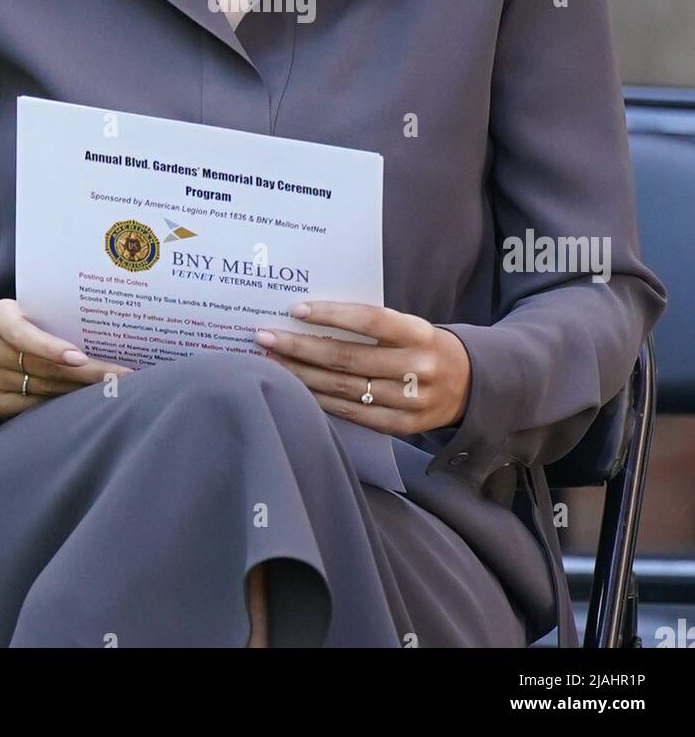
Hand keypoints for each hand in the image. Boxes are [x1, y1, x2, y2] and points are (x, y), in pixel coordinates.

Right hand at [0, 298, 135, 420]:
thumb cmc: (15, 324)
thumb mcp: (23, 311)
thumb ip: (49, 317)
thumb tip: (102, 329)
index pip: (24, 335)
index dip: (52, 348)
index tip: (82, 358)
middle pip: (42, 368)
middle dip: (86, 374)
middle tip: (120, 375)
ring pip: (42, 390)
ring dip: (78, 391)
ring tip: (111, 388)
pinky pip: (32, 407)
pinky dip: (59, 404)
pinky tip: (82, 401)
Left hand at [253, 301, 470, 436]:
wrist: (470, 386)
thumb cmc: (426, 347)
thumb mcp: (411, 327)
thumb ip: (374, 325)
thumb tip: (313, 317)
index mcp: (420, 334)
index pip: (370, 320)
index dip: (331, 315)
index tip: (295, 309)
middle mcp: (417, 367)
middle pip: (348, 359)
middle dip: (300, 348)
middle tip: (265, 337)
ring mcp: (410, 401)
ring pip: (344, 389)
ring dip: (302, 375)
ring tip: (271, 362)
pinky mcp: (402, 426)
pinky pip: (352, 414)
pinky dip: (320, 401)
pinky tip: (297, 389)